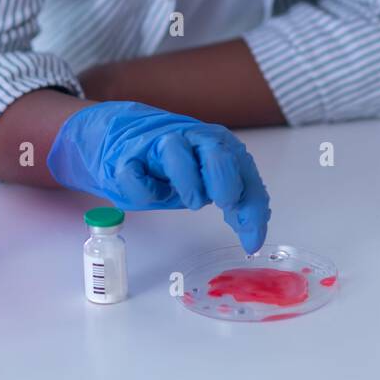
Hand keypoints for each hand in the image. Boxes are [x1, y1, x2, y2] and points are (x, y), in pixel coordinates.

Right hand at [47, 101, 269, 252]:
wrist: (125, 141)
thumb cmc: (177, 167)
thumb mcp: (211, 184)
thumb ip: (237, 204)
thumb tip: (254, 238)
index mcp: (219, 144)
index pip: (245, 172)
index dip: (252, 207)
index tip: (251, 240)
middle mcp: (192, 138)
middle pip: (215, 149)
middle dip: (224, 179)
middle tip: (226, 204)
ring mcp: (158, 143)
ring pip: (175, 150)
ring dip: (187, 182)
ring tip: (190, 201)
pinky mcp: (127, 156)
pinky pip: (135, 172)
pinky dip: (145, 189)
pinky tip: (152, 192)